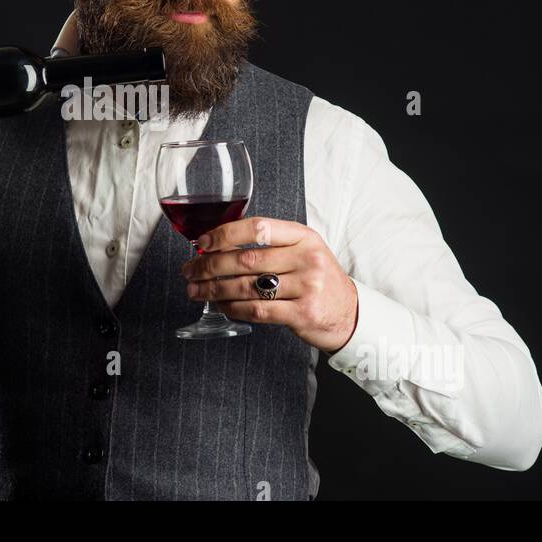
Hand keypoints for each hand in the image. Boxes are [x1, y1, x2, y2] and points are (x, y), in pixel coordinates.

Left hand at [180, 216, 359, 352]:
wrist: (350, 313)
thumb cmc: (317, 279)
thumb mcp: (303, 251)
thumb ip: (270, 245)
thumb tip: (217, 246)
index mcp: (304, 236)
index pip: (258, 227)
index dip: (225, 234)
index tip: (203, 242)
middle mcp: (307, 258)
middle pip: (247, 260)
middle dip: (210, 266)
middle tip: (190, 271)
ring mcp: (307, 287)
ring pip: (248, 287)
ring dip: (215, 289)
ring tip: (196, 290)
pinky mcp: (303, 314)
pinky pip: (258, 310)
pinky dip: (233, 308)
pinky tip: (221, 305)